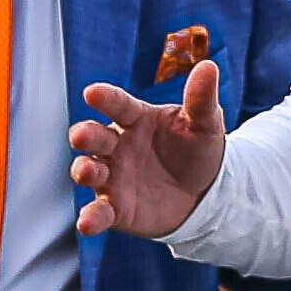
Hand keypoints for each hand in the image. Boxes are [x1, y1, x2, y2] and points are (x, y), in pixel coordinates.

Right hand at [69, 59, 227, 238]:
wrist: (204, 195)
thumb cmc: (197, 151)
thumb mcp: (205, 124)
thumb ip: (201, 99)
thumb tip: (209, 66)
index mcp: (136, 119)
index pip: (118, 105)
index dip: (104, 98)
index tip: (91, 93)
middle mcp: (118, 145)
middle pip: (95, 136)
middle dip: (85, 134)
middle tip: (81, 135)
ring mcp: (113, 176)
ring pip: (89, 171)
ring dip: (84, 170)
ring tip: (88, 172)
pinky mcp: (116, 207)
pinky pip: (99, 212)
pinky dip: (91, 218)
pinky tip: (86, 224)